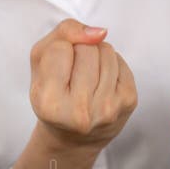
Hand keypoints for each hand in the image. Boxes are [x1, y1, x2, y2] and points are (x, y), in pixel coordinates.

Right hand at [29, 19, 137, 151]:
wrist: (73, 136)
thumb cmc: (53, 94)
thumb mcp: (41, 62)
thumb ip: (62, 34)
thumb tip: (99, 32)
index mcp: (49, 103)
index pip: (59, 49)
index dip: (58, 51)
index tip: (57, 72)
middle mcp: (80, 111)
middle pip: (86, 48)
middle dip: (79, 51)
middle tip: (73, 76)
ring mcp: (107, 109)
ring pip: (106, 50)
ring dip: (96, 55)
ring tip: (87, 77)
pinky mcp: (128, 102)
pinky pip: (121, 61)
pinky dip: (111, 64)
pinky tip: (101, 82)